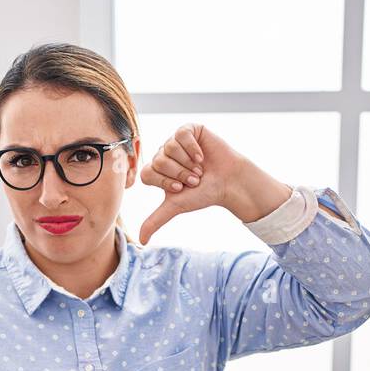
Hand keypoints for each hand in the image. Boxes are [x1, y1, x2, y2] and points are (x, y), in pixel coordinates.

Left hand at [138, 123, 241, 243]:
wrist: (228, 182)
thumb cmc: (203, 194)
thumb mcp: (176, 207)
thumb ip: (155, 220)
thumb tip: (141, 241)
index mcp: (157, 171)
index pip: (148, 174)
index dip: (166, 182)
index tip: (182, 188)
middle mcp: (163, 154)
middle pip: (159, 160)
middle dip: (179, 173)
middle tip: (194, 179)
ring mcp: (175, 140)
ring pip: (169, 147)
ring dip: (187, 162)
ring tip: (199, 168)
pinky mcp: (189, 130)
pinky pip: (181, 134)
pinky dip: (193, 148)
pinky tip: (202, 156)